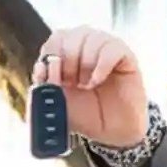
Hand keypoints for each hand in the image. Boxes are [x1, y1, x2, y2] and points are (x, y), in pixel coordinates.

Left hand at [32, 26, 147, 147]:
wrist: (111, 131)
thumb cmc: (84, 114)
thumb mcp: (54, 105)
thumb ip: (42, 86)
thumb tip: (41, 65)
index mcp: (65, 55)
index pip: (56, 39)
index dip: (52, 55)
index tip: (55, 77)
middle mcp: (86, 47)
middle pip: (70, 34)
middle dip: (66, 60)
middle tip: (71, 82)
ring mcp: (106, 50)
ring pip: (90, 37)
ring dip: (84, 63)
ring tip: (86, 85)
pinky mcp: (125, 56)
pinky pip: (111, 47)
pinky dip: (100, 66)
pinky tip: (96, 81)